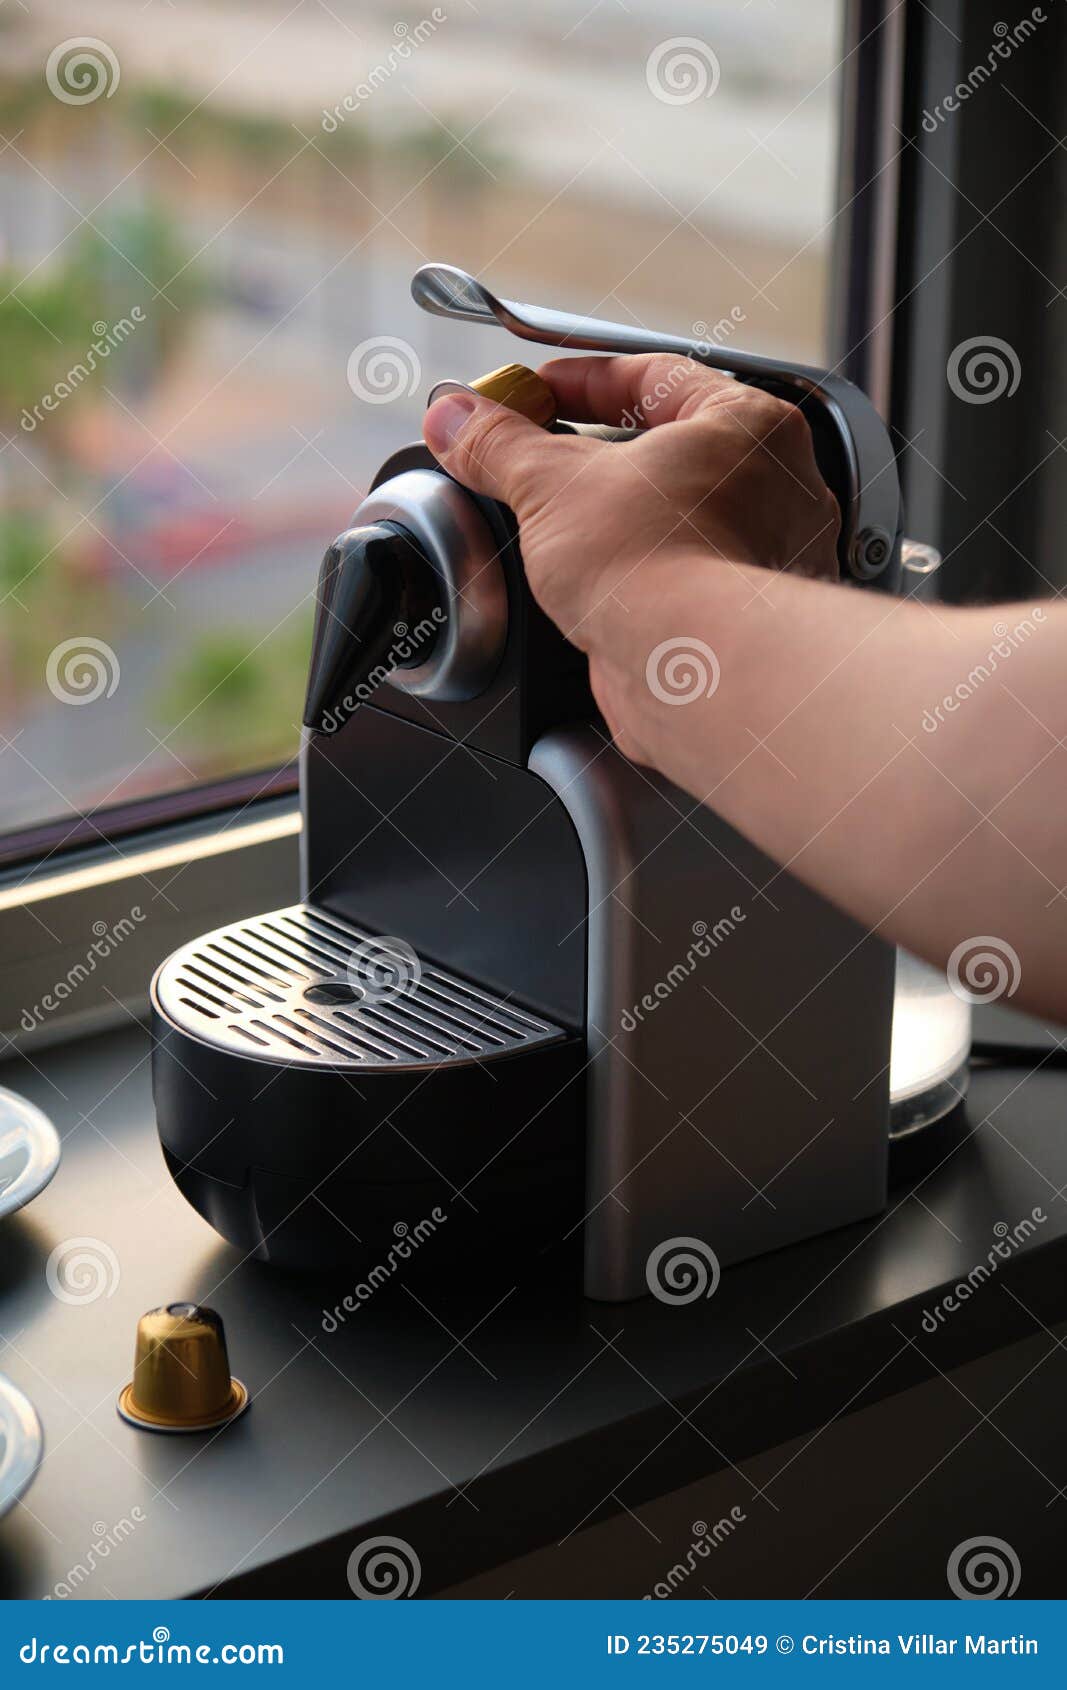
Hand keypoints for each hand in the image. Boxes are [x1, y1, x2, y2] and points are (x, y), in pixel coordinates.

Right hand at [423, 354, 838, 759]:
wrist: (688, 667)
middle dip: (591, 454)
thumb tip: (454, 419)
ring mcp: (760, 556)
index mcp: (749, 425)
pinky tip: (590, 582)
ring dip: (610, 517)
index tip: (533, 396)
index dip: (579, 382)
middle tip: (534, 459)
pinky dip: (631, 571)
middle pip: (664, 447)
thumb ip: (497, 443)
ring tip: (554, 524)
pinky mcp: (734, 617)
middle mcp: (774, 488)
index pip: (655, 376)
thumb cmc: (660, 563)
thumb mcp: (550, 484)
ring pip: (671, 516)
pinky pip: (676, 573)